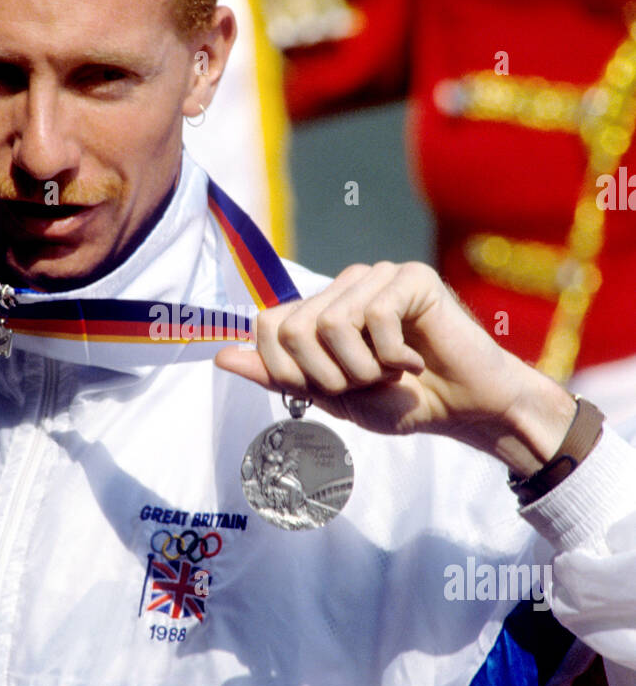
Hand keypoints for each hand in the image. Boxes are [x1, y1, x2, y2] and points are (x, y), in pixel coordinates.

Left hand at [215, 261, 575, 473]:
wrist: (465, 409)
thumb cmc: (403, 402)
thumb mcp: (331, 397)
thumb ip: (279, 375)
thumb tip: (219, 357)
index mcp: (320, 309)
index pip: (267, 324)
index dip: (287, 370)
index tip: (329, 389)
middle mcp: (344, 285)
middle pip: (293, 328)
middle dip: (327, 376)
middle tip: (366, 384)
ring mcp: (378, 276)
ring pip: (331, 325)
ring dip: (362, 370)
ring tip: (393, 373)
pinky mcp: (412, 278)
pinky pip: (376, 318)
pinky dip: (393, 356)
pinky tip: (416, 361)